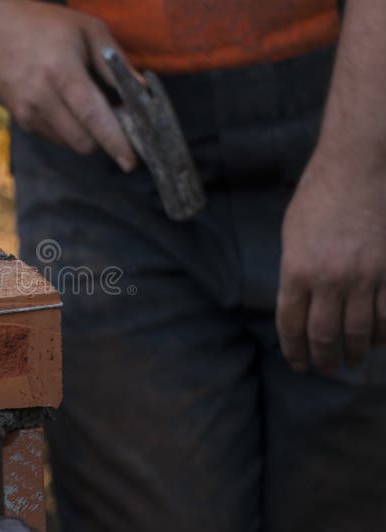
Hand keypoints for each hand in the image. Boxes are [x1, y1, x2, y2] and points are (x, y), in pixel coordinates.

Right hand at [0, 1, 135, 169]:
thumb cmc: (47, 26)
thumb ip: (116, 62)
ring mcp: (29, 113)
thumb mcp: (88, 30)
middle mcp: (42, 97)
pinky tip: (69, 106)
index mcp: (61, 71)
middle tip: (117, 121)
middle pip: (84, 141)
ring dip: (88, 135)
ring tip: (90, 108)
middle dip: (106, 140)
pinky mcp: (23, 121)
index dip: (114, 140)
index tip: (131, 160)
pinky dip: (71, 130)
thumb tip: (143, 91)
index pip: (92, 114)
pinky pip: (57, 138)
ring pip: (71, 144)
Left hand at [277, 150, 385, 372]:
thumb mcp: (292, 236)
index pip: (291, 325)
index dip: (293, 350)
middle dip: (322, 359)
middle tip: (324, 369)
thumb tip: (300, 305)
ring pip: (360, 332)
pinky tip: (377, 340)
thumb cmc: (319, 196)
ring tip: (351, 360)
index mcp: (297, 270)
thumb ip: (296, 273)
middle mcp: (330, 279)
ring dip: (354, 352)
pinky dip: (383, 334)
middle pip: (325, 335)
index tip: (297, 364)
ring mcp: (366, 276)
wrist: (359, 166)